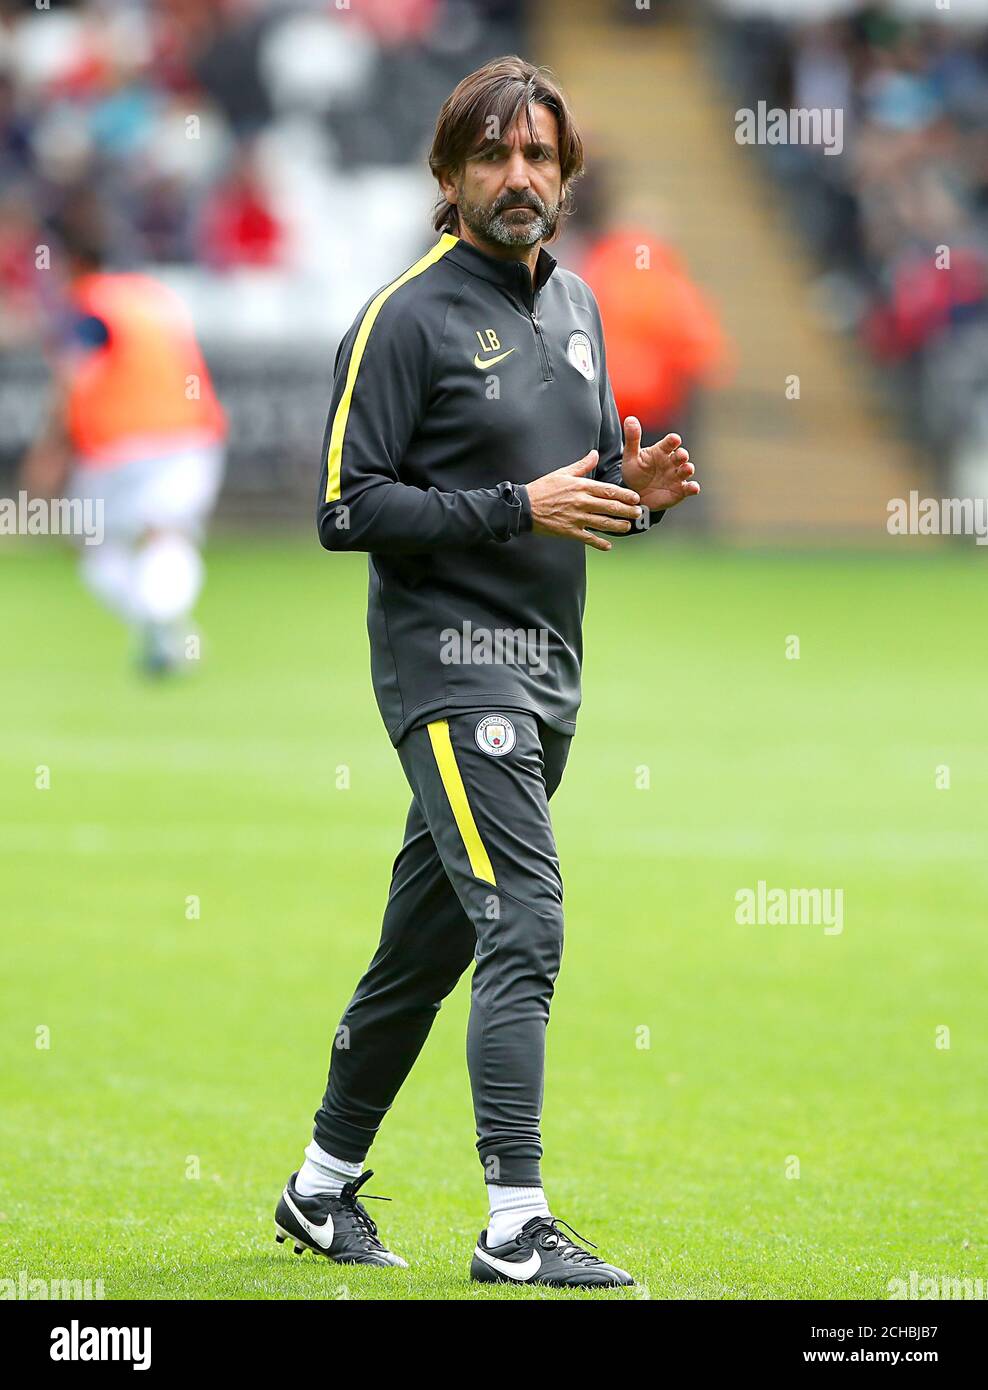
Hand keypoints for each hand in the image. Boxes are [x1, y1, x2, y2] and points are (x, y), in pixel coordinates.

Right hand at [526, 449, 641, 551]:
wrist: (525, 506)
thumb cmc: (544, 488)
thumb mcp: (563, 473)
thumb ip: (582, 465)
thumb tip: (594, 453)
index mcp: (581, 486)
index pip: (608, 490)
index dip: (625, 495)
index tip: (636, 498)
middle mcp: (581, 502)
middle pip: (610, 507)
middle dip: (627, 511)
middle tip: (638, 513)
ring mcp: (576, 518)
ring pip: (603, 523)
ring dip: (618, 526)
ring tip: (628, 527)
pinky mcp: (569, 531)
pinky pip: (588, 538)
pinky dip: (599, 543)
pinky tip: (608, 546)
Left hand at [619, 417, 699, 513]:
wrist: (635, 495)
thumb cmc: (634, 473)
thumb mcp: (631, 456)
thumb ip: (632, 438)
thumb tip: (630, 419)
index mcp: (661, 451)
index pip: (669, 442)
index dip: (673, 440)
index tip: (674, 439)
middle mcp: (671, 462)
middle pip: (681, 455)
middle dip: (682, 454)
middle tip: (681, 455)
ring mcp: (676, 476)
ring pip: (687, 470)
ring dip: (688, 468)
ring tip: (687, 469)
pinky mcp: (680, 490)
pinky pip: (689, 488)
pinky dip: (693, 488)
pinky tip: (693, 488)